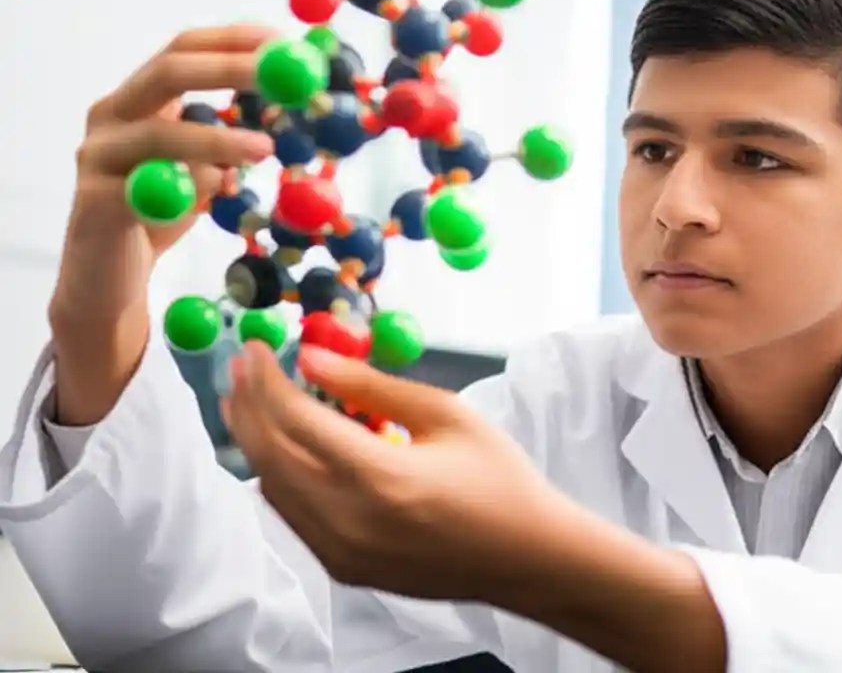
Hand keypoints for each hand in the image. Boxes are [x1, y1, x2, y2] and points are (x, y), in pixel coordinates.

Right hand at [49, 25, 276, 424]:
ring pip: (158, 133)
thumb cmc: (157, 217)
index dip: (231, 39)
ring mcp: (98, 159)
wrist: (109, 282)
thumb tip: (283, 114)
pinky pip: (148, 188)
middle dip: (227, 68)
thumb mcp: (202, 173)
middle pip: (166, 73)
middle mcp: (110, 118)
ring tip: (266, 149)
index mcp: (136, 101)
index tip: (280, 40)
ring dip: (218, 139)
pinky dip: (187, 190)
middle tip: (278, 75)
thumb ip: (226, 143)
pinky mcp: (96, 203)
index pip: (181, 50)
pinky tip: (214, 198)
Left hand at [221, 341, 565, 601]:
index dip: (267, 379)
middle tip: (241, 367)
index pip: (296, 419)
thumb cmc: (499, 478)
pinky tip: (284, 449)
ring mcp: (341, 551)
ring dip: (256, 440)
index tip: (256, 347)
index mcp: (379, 476)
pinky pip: (292, 515)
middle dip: (248, 405)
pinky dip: (279, 476)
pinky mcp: (343, 568)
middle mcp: (348, 519)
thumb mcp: (446, 414)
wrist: (526, 558)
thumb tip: (311, 356)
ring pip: (272, 487)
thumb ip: (372, 386)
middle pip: (270, 454)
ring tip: (250, 401)